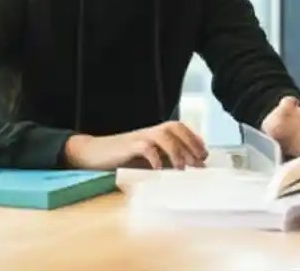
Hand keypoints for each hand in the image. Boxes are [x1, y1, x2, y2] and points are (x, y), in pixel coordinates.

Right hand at [63, 121, 207, 170]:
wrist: (94, 154)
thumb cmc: (123, 159)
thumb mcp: (148, 160)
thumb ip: (164, 161)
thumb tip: (187, 171)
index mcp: (158, 133)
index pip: (182, 130)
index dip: (195, 140)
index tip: (205, 156)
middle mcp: (151, 131)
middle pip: (176, 129)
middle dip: (190, 144)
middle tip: (199, 163)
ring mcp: (140, 137)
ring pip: (164, 135)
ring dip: (176, 151)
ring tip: (182, 168)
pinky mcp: (129, 145)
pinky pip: (145, 147)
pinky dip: (155, 158)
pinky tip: (159, 170)